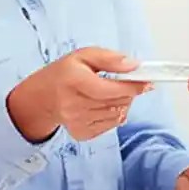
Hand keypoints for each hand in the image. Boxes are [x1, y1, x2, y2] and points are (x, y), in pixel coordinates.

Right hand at [7, 47, 150, 141]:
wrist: (42, 98)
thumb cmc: (64, 74)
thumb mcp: (84, 55)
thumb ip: (110, 58)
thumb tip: (134, 65)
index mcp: (73, 80)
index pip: (110, 89)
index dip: (133, 86)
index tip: (147, 81)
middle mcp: (73, 104)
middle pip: (117, 102)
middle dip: (130, 92)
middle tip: (130, 83)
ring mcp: (76, 122)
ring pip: (117, 115)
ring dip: (123, 103)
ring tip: (113, 92)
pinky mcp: (81, 134)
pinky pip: (111, 125)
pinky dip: (115, 114)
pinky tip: (104, 105)